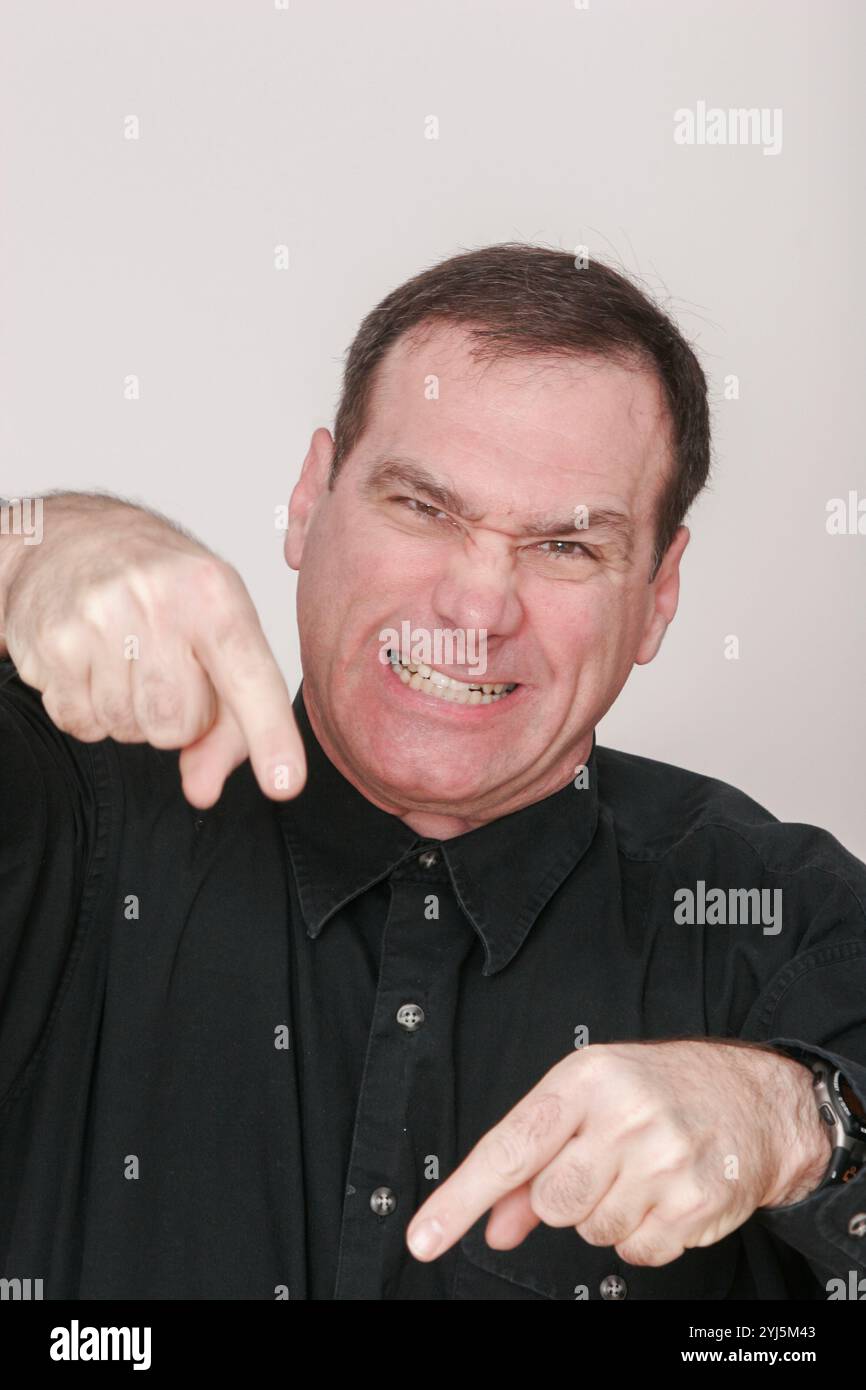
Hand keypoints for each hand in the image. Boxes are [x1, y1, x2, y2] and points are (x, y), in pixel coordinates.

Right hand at [2, 497, 305, 807]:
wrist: (68, 539)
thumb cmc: (160, 591)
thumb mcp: (215, 632)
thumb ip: (227, 721)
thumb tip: (204, 792)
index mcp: (214, 593)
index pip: (250, 677)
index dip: (271, 735)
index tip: (285, 783)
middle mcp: (158, 600)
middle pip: (178, 725)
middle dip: (175, 716)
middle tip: (163, 666)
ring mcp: (99, 618)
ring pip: (129, 729)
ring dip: (129, 713)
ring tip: (124, 658)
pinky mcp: (52, 642)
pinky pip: (81, 723)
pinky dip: (88, 710)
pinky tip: (90, 665)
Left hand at [406, 1039, 832, 1267]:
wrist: (751, 1098)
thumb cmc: (655, 1091)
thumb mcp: (587, 1101)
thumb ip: (533, 1159)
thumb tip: (493, 1224)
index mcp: (586, 1079)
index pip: (510, 1145)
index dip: (462, 1197)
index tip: (424, 1237)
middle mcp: (625, 1116)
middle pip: (552, 1201)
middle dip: (566, 1195)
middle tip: (600, 1162)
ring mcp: (665, 1160)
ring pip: (593, 1231)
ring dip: (607, 1214)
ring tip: (638, 1171)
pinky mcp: (696, 1204)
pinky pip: (637, 1253)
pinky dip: (643, 1235)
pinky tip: (662, 1196)